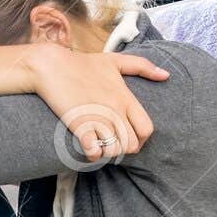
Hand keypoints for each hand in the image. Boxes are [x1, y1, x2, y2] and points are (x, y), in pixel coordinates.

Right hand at [28, 44, 169, 163]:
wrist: (50, 65)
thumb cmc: (82, 63)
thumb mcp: (115, 61)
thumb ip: (143, 66)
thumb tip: (166, 75)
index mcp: (125, 97)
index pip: (146, 129)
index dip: (140, 139)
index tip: (129, 137)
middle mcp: (114, 110)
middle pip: (131, 145)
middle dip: (123, 147)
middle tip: (111, 142)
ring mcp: (97, 118)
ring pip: (114, 151)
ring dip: (107, 152)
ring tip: (99, 145)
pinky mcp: (78, 125)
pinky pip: (93, 152)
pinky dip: (92, 155)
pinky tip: (87, 147)